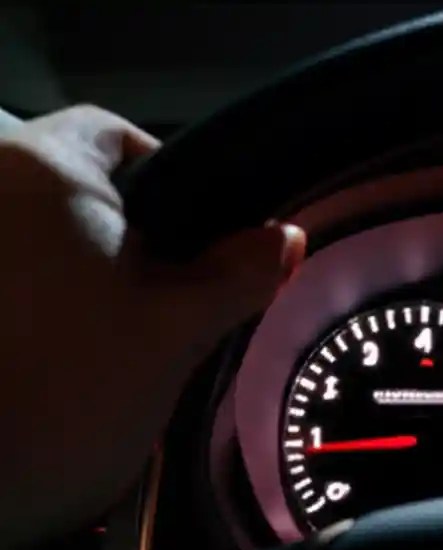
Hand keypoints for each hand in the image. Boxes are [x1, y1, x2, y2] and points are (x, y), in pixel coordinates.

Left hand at [0, 106, 304, 549]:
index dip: (172, 176)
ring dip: (83, 277)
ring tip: (120, 338)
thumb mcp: (174, 332)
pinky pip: (18, 282)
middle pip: (76, 190)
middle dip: (130, 238)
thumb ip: (237, 275)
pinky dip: (44, 306)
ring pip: (42, 241)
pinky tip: (69, 360)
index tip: (203, 234)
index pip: (113, 134)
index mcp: (42, 173)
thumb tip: (287, 239)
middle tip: (172, 297)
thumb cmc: (64, 394)